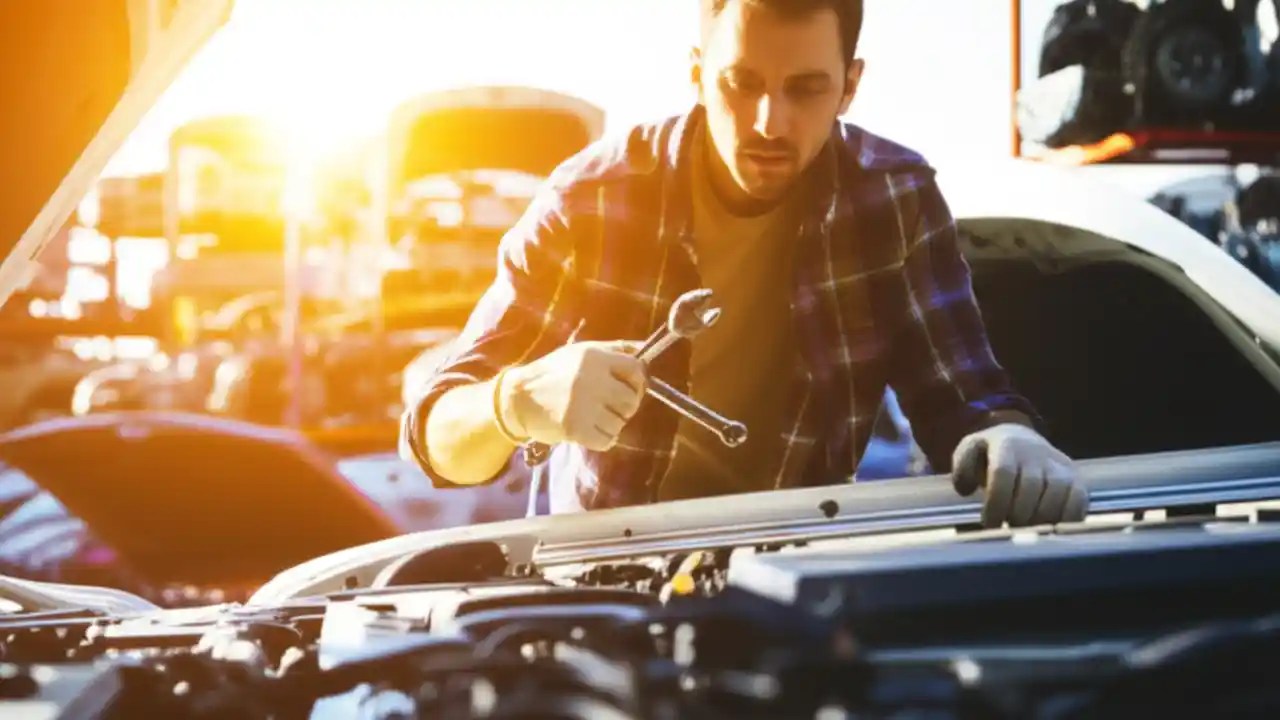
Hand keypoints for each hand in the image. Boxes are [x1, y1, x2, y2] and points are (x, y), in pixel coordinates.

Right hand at [500, 341, 645, 450]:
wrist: (518, 398)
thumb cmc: (553, 374)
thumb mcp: (581, 352)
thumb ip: (614, 350)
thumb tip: (645, 350)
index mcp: (594, 357)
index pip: (635, 369)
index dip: (638, 382)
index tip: (630, 388)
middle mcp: (591, 379)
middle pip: (631, 399)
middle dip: (625, 406)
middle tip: (610, 407)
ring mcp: (584, 405)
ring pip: (620, 422)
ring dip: (612, 424)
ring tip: (595, 418)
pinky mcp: (576, 428)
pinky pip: (607, 440)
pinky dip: (602, 439)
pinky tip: (590, 430)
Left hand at [951, 423, 1088, 527]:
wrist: (1022, 441)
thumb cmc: (990, 455)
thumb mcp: (970, 452)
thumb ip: (962, 468)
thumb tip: (966, 489)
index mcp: (1007, 443)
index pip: (1003, 473)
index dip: (996, 502)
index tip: (989, 524)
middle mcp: (1037, 451)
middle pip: (1030, 488)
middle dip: (1016, 515)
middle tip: (1007, 528)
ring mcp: (1060, 465)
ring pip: (1056, 495)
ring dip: (1038, 520)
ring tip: (1024, 529)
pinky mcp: (1077, 479)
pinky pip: (1078, 501)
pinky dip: (1064, 520)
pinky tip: (1047, 529)